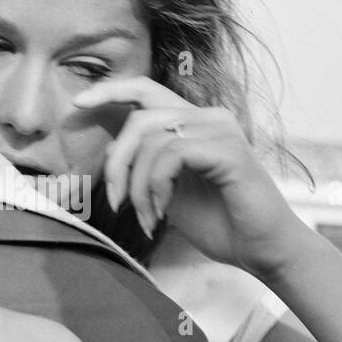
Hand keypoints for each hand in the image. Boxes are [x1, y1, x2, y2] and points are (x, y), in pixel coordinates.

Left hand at [73, 76, 302, 276]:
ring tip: (147, 217)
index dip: (110, 91)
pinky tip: (163, 212)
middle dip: (116, 162)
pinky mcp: (229, 151)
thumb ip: (146, 165)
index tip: (79, 104)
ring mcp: (222, 130)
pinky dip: (156, 187)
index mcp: (196, 121)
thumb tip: (110, 148)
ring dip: (137, 186)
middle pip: (140, 118)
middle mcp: (210, 117)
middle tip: (114, 202)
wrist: (262, 251)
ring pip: (152, 140)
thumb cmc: (221, 223)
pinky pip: (172, 156)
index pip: (146, 91)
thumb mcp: (169, 190)